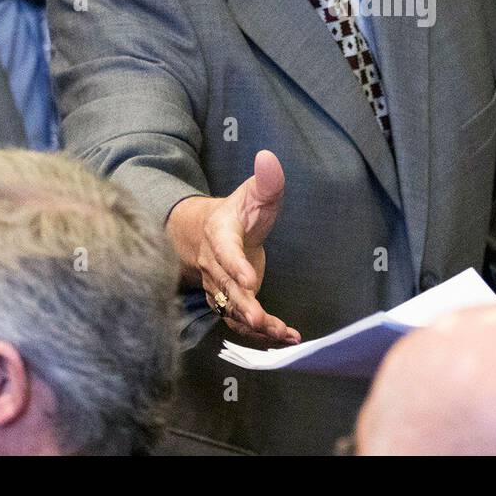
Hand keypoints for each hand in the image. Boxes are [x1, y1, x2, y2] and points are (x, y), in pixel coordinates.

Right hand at [167, 150, 300, 346]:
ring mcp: (220, 287)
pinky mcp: (229, 302)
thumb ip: (266, 181)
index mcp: (220, 235)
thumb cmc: (238, 212)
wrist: (210, 233)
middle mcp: (215, 265)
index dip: (236, 266)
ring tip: (281, 334)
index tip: (249, 280)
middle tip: (260, 320)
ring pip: (233, 310)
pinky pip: (241, 321)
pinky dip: (260, 333)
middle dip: (243, 306)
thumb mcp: (254, 194)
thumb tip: (269, 158)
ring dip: (255, 325)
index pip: (226, 251)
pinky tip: (286, 337)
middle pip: (227, 288)